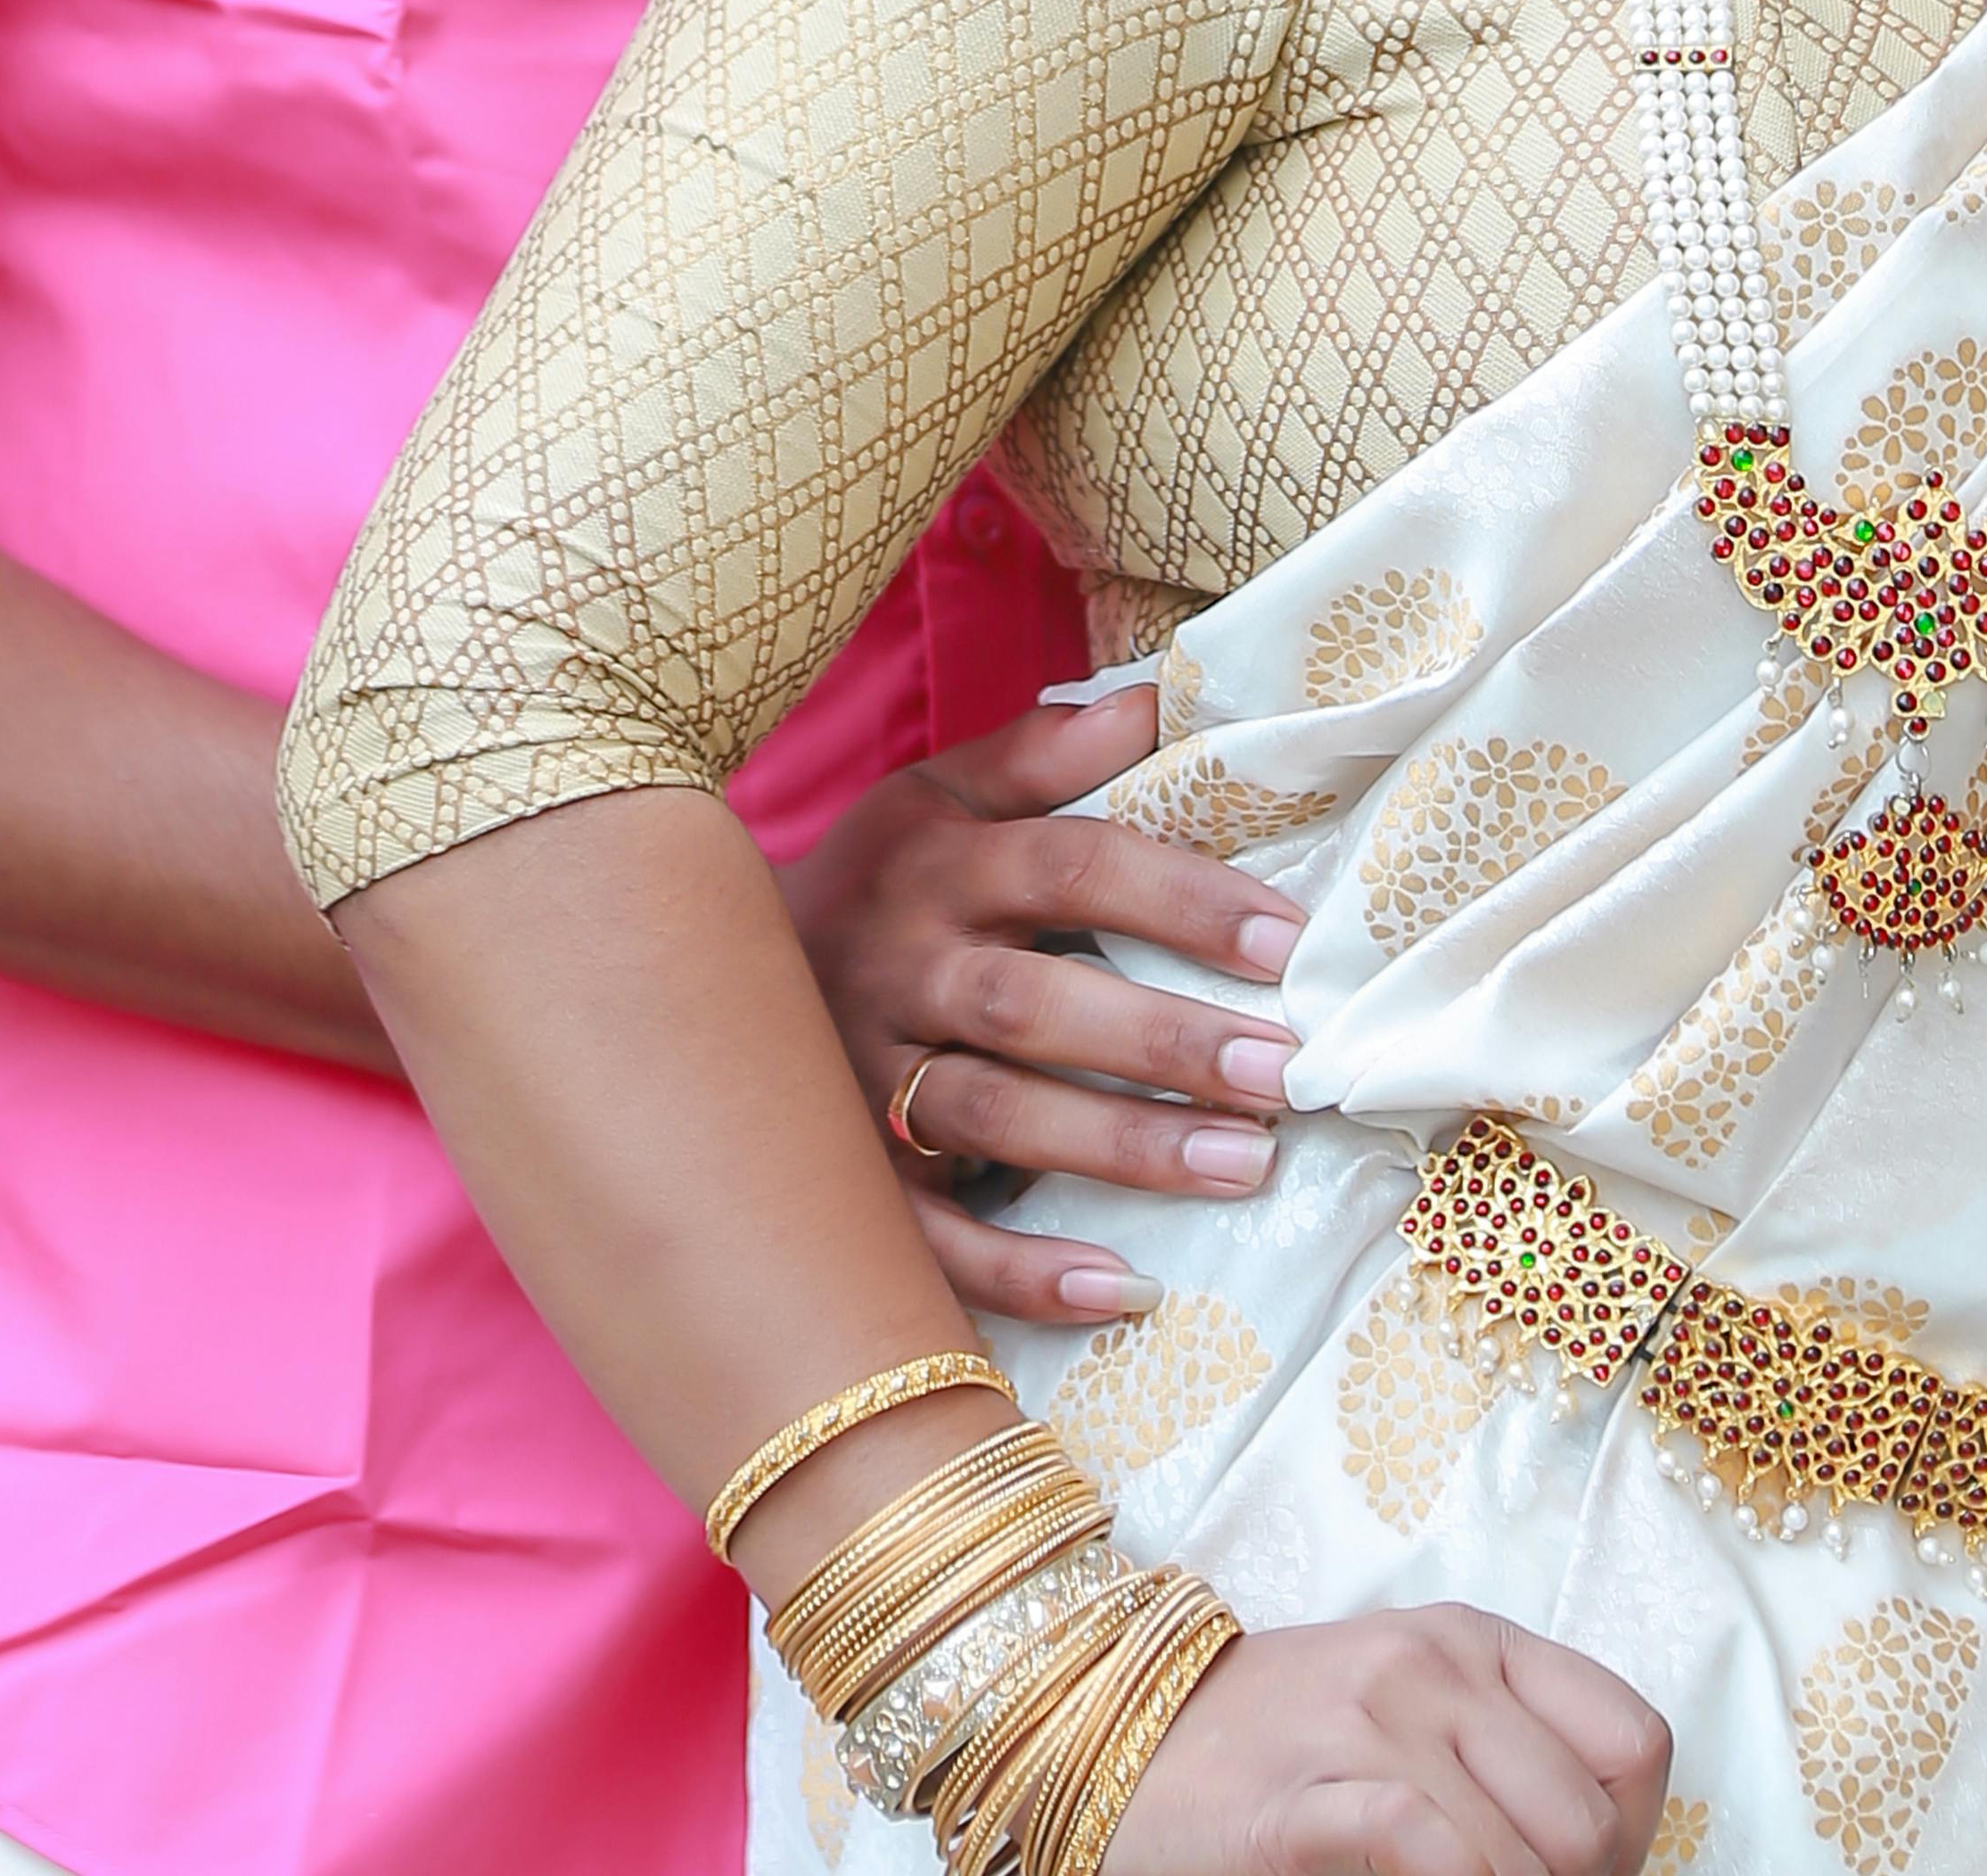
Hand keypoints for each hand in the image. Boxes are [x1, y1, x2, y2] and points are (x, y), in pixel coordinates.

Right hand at [775, 689, 1309, 1329]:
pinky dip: (1021, 1271)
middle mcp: (898, 970)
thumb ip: (1043, 755)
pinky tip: (1122, 1287)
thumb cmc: (876, 881)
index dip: (1178, 901)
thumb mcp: (937, 794)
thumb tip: (1158, 700)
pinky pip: (932, 1239)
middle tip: (1281, 1072)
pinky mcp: (848, 1179)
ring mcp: (862, 1082)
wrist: (701, 977)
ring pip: (995, 1120)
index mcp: (933, 866)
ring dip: (1121, 1147)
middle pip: (1036, 1005)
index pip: (1069, 867)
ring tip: (1243, 1165)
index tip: (1285, 942)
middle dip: (1163, 1041)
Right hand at [1106, 1612, 1672, 1875]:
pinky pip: (1419, 1840)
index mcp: (1479, 1643)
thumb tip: (1604, 1852)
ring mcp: (1365, 1722)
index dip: (1630, 1836)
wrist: (1137, 1735)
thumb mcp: (1420, 1711)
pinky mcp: (1297, 1799)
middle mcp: (1435, 1666)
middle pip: (1585, 1821)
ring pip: (1514, 1849)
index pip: (1635, 1742)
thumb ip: (1509, 1752)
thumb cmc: (1293, 1740)